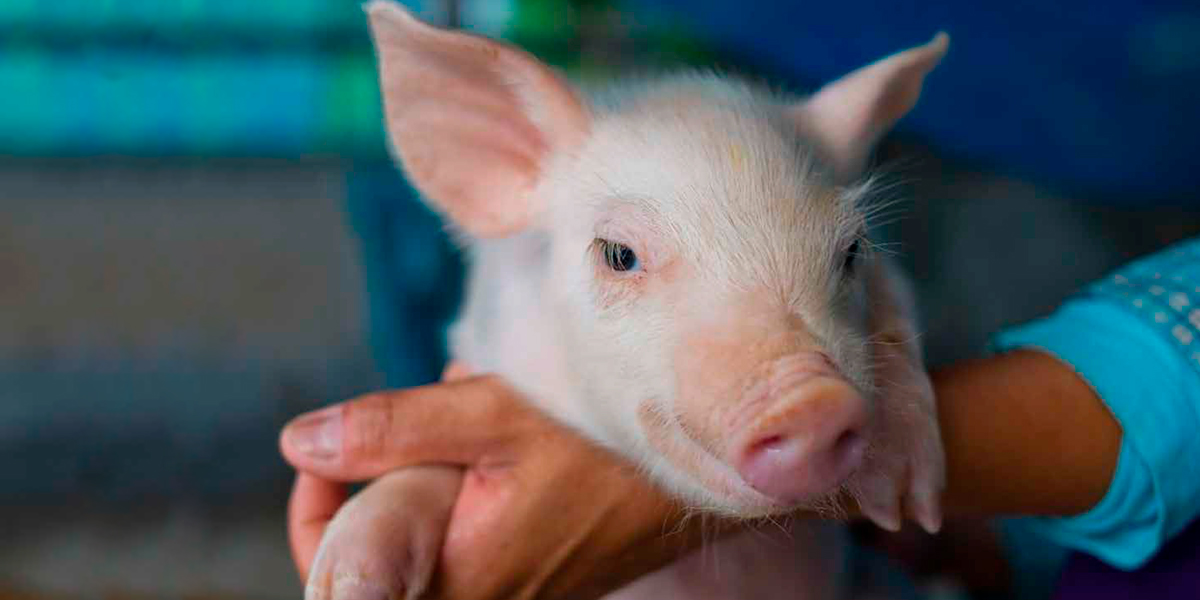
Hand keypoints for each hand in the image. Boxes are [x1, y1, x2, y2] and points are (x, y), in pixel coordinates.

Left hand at [281, 364, 723, 599]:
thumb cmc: (606, 447)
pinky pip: (468, 527)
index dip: (316, 507)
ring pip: (426, 531)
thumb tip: (299, 440)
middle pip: (379, 549)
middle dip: (385, 470)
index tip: (337, 451)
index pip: (337, 577)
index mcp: (456, 578)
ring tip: (472, 409)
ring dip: (433, 466)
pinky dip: (469, 478)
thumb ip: (392, 429)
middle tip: (420, 416)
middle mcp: (481, 599)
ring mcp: (510, 588)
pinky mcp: (533, 569)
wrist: (708, 474)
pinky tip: (505, 434)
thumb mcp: (492, 417)